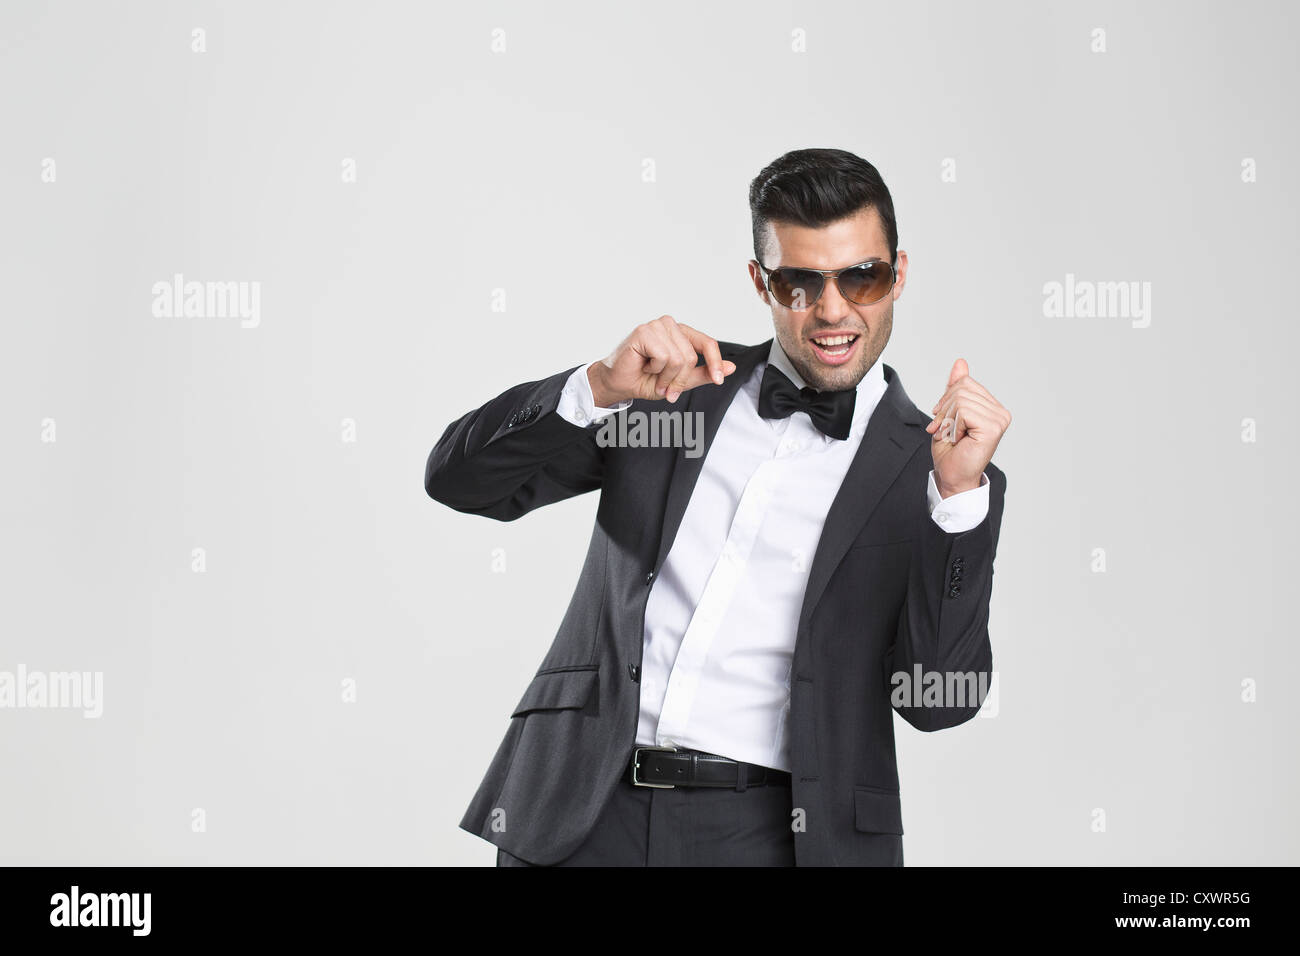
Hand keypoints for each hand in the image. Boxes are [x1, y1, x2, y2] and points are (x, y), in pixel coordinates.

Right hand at [588, 315, 736, 406]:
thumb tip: (730, 368)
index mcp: (681, 333)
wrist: (619, 384)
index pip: (707, 343)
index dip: (715, 362)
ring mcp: (657, 326)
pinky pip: (664, 357)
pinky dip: (655, 369)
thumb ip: (704, 373)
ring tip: (653, 376)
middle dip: (679, 379)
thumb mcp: (681, 381)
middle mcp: (670, 325)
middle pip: (691, 356)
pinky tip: (644, 366)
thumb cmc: (645, 380)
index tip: (719, 380)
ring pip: (678, 358)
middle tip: (665, 386)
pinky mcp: (644, 331)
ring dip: (666, 376)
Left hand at [925, 358, 1010, 497]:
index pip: (964, 383)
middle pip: (962, 388)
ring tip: (952, 436)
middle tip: (943, 430)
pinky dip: (952, 425)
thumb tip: (961, 362)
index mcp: (992, 407)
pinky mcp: (994, 427)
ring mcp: (999, 419)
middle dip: (944, 409)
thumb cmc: (951, 451)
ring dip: (947, 420)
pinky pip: (963, 411)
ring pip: (960, 399)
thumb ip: (955, 389)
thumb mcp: (948, 413)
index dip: (946, 399)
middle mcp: (1000, 412)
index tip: (940, 419)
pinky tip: (958, 439)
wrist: (951, 476)